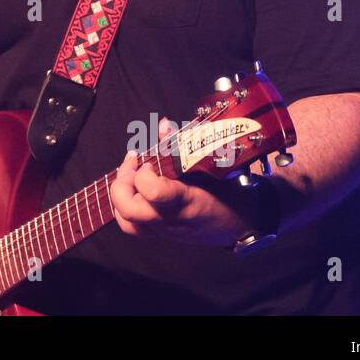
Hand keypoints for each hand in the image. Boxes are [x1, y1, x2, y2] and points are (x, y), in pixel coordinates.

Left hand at [110, 117, 256, 247]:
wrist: (239, 224)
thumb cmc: (228, 193)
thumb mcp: (212, 168)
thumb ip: (184, 146)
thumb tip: (164, 125)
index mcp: (186, 202)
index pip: (153, 192)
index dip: (144, 174)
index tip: (150, 161)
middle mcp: (171, 219)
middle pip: (129, 210)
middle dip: (122, 182)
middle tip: (134, 165)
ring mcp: (163, 230)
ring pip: (125, 221)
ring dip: (120, 195)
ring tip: (130, 176)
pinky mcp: (159, 234)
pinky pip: (131, 226)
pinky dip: (124, 206)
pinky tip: (133, 189)